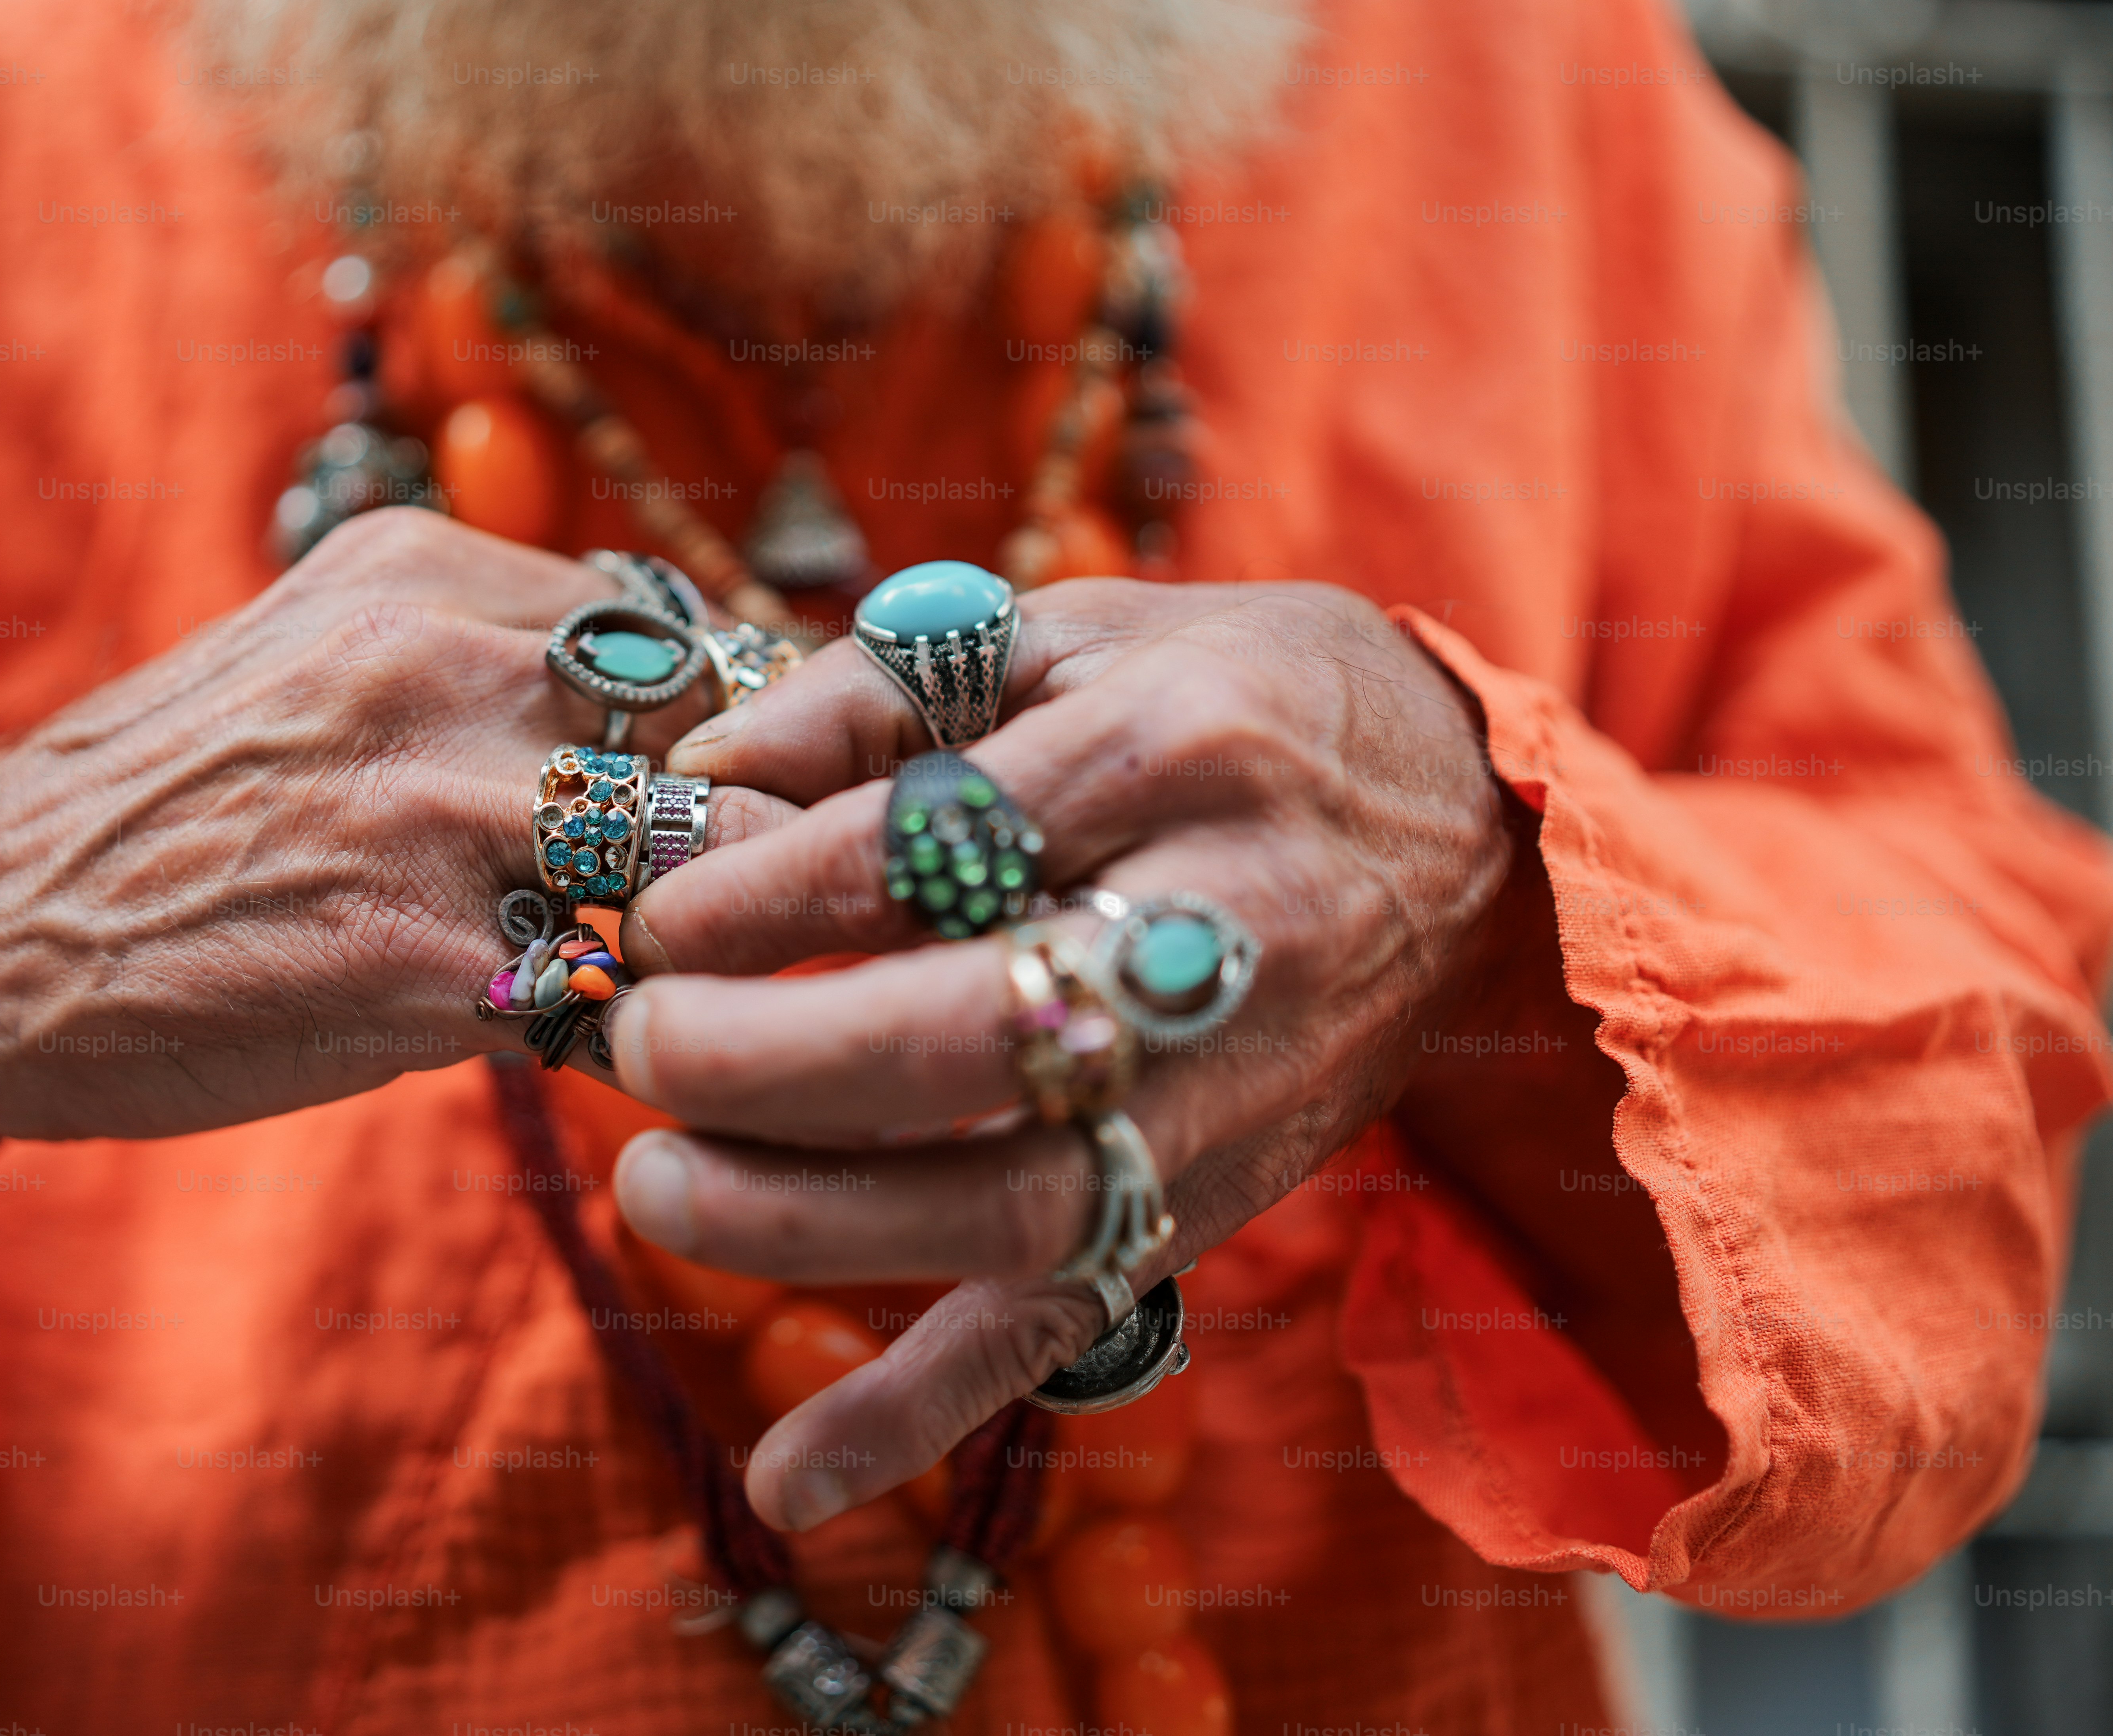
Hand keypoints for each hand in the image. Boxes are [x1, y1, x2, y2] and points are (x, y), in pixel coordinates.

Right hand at [0, 510, 749, 1259]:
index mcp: (427, 573)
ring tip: (676, 979)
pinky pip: (616, 1000)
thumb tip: (677, 674)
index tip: (746, 801)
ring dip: (712, 942)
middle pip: (727, 742)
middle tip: (748, 905)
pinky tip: (583, 1045)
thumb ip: (490, 650)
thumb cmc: (179, 808)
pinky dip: (627, 1033)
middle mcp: (446, 665)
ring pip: (701, 872)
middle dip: (758, 836)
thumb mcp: (328, 655)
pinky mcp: (426, 967)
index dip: (745, 735)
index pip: (692, 633)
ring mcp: (438, 815)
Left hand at [598, 580, 1516, 1530]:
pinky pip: (1064, 1326)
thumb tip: (692, 772)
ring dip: (808, 1224)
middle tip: (640, 1050)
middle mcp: (1215, 931)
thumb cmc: (1242, 702)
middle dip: (770, 1063)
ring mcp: (1228, 1094)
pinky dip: (920, 1413)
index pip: (936, 850)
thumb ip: (881, 691)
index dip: (767, 898)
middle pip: (971, 1039)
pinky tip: (788, 1481)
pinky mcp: (1218, 1200)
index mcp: (1168, 752)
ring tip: (655, 1188)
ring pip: (1008, 1206)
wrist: (1472, 818)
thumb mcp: (1078, 631)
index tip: (658, 921)